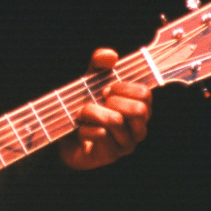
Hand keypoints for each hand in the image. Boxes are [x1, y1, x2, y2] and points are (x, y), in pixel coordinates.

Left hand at [58, 48, 152, 169]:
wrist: (66, 139)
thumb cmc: (84, 110)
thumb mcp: (89, 83)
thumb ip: (99, 65)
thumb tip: (110, 55)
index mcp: (139, 110)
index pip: (144, 94)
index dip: (123, 87)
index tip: (106, 89)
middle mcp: (138, 129)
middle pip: (138, 110)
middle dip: (111, 101)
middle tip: (97, 102)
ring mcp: (126, 144)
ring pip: (115, 120)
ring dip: (91, 112)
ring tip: (82, 115)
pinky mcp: (110, 155)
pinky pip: (100, 135)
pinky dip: (84, 128)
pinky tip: (80, 131)